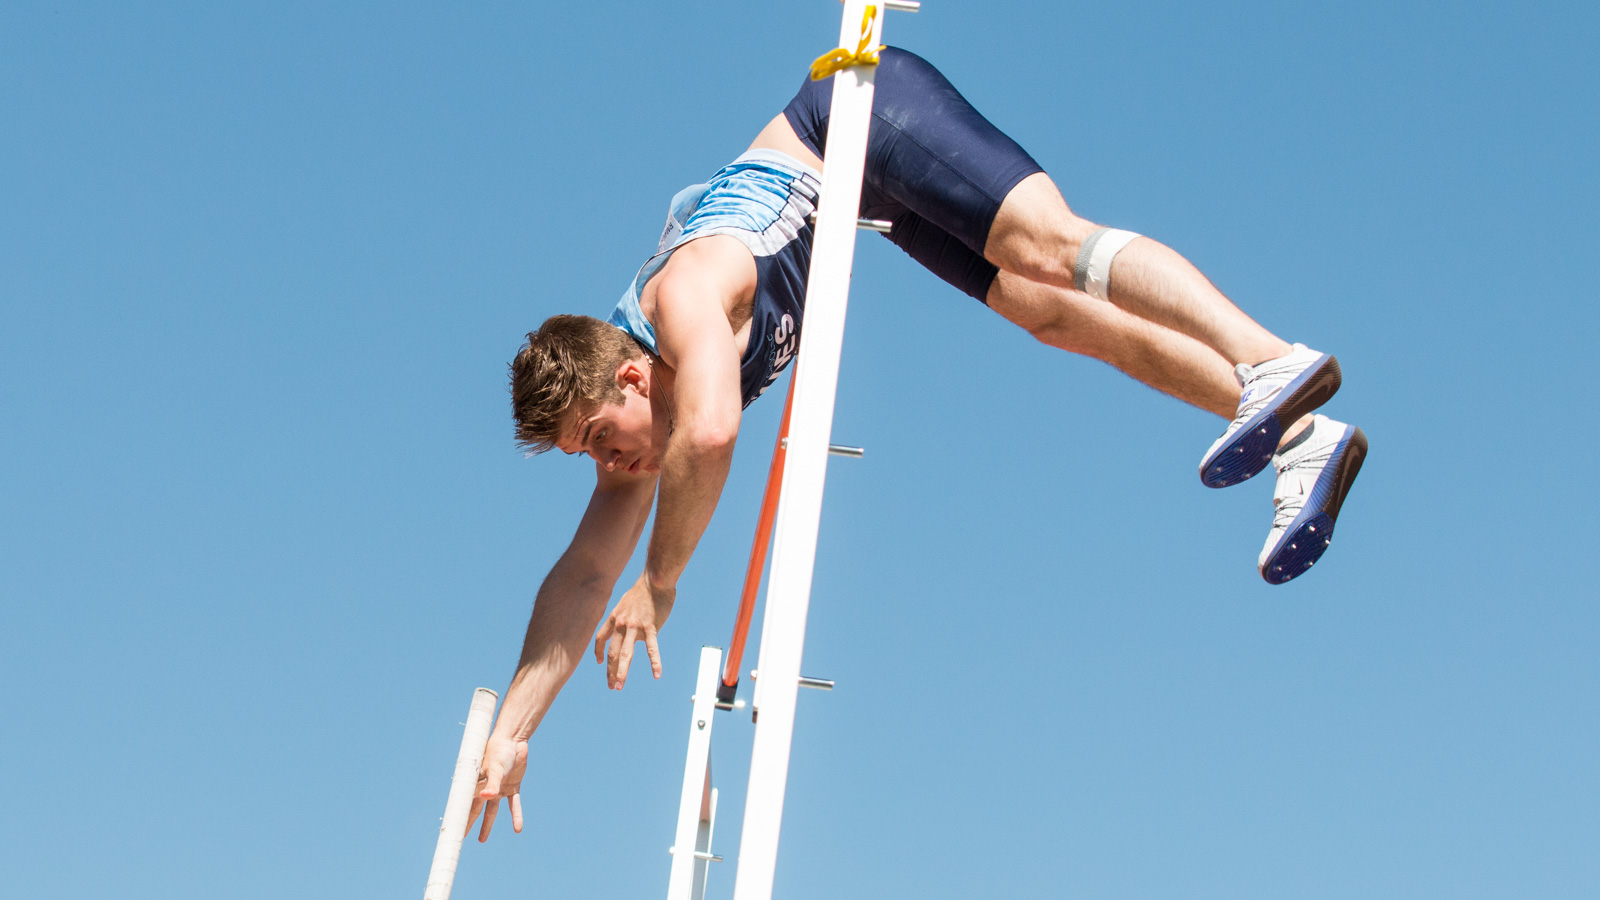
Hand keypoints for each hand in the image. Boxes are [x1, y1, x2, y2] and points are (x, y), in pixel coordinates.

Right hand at [467, 732, 527, 842]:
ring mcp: (499, 788)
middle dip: (469, 824)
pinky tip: (518, 829)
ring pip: (491, 811)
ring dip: (487, 825)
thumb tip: (486, 797)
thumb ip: (493, 783)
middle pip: (475, 810)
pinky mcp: (512, 787)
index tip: (453, 830)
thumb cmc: (500, 751)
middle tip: (462, 838)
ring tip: (482, 840)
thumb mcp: (496, 768)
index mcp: (477, 783)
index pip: (466, 803)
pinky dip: (516, 816)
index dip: (460, 816)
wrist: (514, 740)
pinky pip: (513, 804)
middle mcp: (486, 788)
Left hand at [593, 574, 675, 688]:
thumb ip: (624, 617)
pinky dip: (655, 663)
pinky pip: (652, 649)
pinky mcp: (650, 627)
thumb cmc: (643, 591)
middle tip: (612, 686)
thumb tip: (627, 630)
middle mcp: (621, 624)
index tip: (600, 663)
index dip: (599, 652)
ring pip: (626, 654)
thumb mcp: (626, 602)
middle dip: (610, 671)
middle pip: (612, 652)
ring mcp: (635, 627)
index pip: (600, 638)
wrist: (655, 581)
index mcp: (614, 617)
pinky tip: (657, 674)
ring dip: (621, 672)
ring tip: (619, 686)